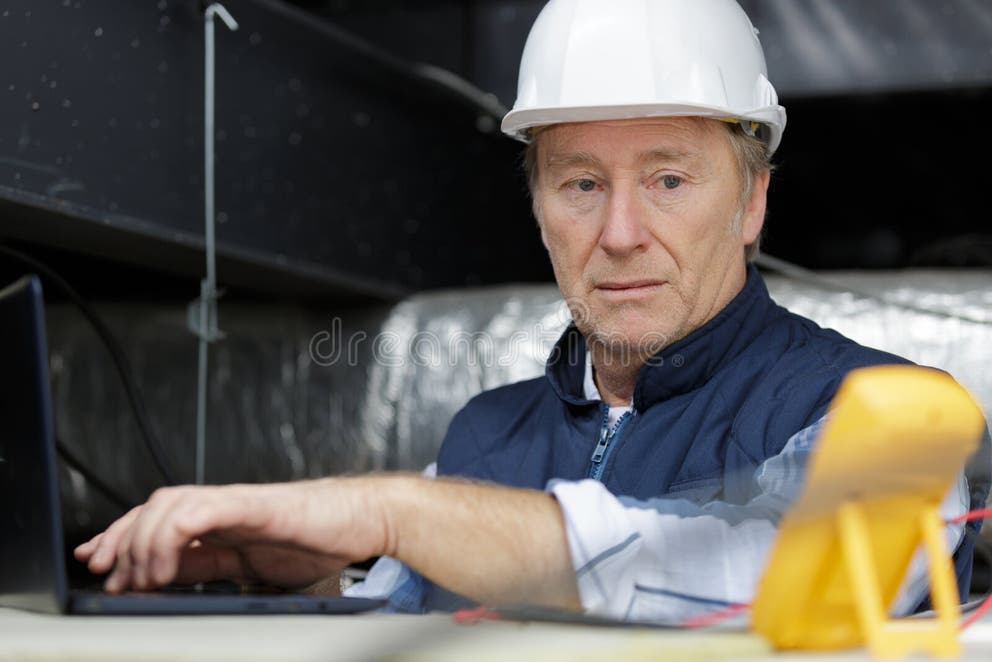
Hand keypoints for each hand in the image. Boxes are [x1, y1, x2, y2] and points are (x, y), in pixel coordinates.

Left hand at [73, 479, 385, 592]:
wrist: (365, 519)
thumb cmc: (323, 539)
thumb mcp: (254, 568)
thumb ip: (213, 567)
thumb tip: (171, 582)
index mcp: (223, 521)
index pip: (159, 522)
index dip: (123, 540)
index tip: (100, 564)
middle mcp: (224, 506)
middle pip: (154, 508)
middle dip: (120, 538)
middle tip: (104, 570)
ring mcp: (237, 502)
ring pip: (169, 504)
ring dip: (142, 540)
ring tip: (139, 575)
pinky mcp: (254, 503)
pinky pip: (203, 509)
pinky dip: (174, 533)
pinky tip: (168, 562)